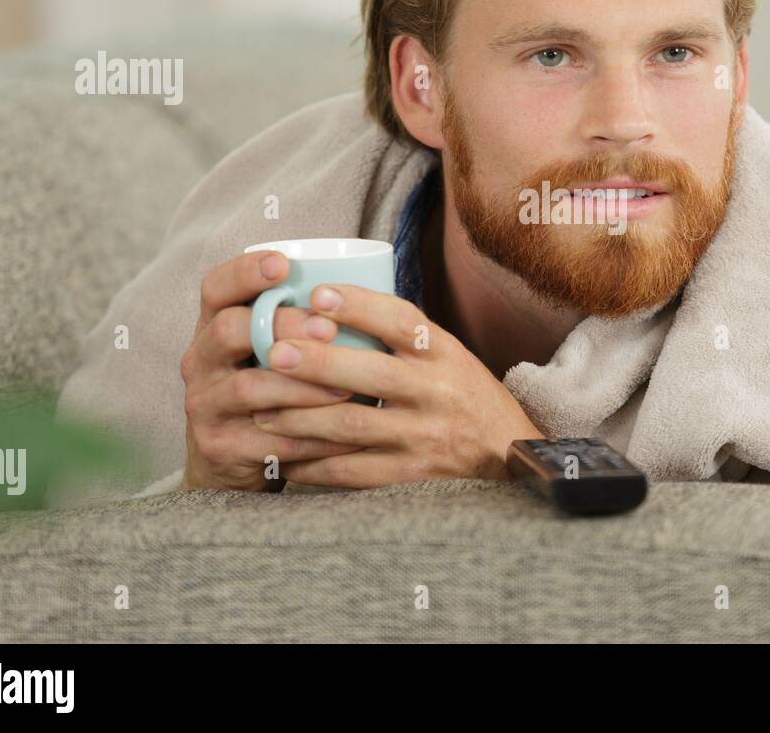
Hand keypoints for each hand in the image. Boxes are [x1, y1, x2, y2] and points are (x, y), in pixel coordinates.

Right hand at [179, 251, 365, 490]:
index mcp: (213, 328)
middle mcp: (200, 362)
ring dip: (304, 386)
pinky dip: (312, 435)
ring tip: (349, 388)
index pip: (215, 288)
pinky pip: (269, 439)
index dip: (244, 272)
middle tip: (329, 328)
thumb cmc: (269, 393)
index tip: (282, 263)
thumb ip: (296, 325)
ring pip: (250, 387)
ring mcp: (205, 406)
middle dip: (284, 324)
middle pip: (230, 329)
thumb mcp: (270, 353)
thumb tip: (364, 294)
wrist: (234, 465)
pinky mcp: (220, 447)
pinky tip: (346, 435)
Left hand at [251, 283, 545, 487]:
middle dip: (316, 363)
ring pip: (352, 426)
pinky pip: (353, 472)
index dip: (359, 306)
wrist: (507, 455)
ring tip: (262, 410)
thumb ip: (402, 336)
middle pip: (369, 374)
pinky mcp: (411, 475)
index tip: (318, 294)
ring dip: (300, 419)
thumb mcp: (449, 355)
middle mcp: (436, 392)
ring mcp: (423, 437)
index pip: (401, 321)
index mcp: (444, 353)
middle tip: (272, 353)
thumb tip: (327, 304)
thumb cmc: (467, 396)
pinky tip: (285, 458)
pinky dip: (314, 465)